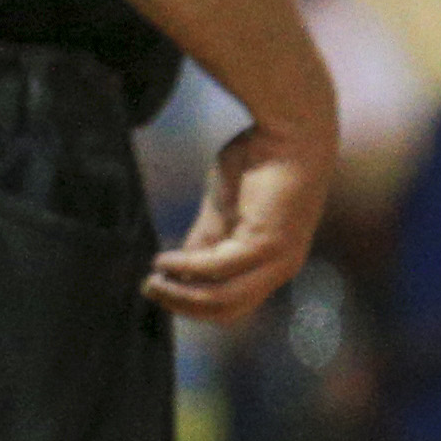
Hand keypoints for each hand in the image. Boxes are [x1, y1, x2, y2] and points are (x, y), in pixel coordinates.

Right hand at [147, 121, 328, 324]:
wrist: (292, 129)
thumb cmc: (261, 161)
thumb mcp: (225, 209)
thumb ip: (207, 240)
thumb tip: (178, 270)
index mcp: (273, 262)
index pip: (232, 304)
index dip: (192, 303)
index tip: (159, 286)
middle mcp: (280, 267)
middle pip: (226, 312)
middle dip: (182, 306)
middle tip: (149, 289)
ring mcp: (278, 258)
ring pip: (223, 301)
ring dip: (181, 296)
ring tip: (153, 280)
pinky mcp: (268, 241)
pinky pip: (218, 267)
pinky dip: (187, 267)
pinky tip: (163, 259)